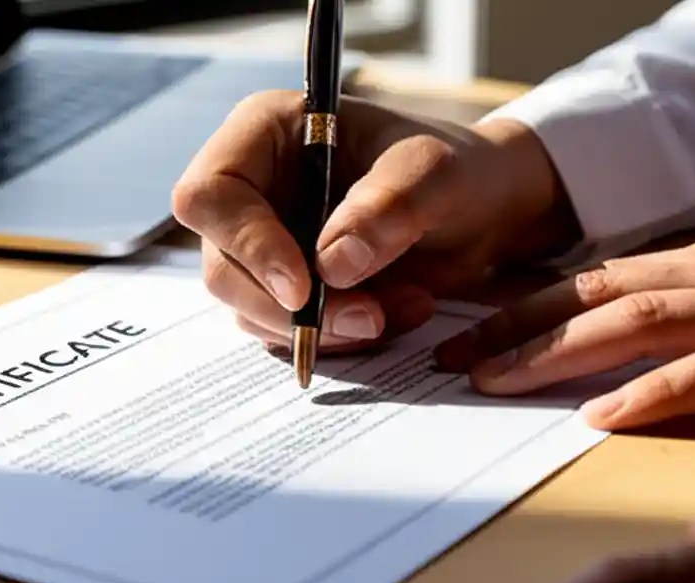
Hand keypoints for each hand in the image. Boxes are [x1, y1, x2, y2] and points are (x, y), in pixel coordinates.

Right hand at [171, 90, 578, 351]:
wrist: (484, 212)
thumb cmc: (455, 169)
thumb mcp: (436, 173)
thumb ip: (389, 206)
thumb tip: (331, 263)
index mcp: (266, 132)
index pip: (210, 194)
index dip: (246, 244)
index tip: (304, 287)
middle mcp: (250, 189)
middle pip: (222, 266)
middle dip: (292, 307)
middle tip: (368, 318)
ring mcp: (262, 244)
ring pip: (252, 309)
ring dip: (324, 328)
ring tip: (402, 308)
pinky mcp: (284, 289)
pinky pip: (285, 332)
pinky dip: (339, 338)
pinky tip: (395, 314)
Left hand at [434, 230, 694, 428]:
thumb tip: (618, 360)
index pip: (605, 278)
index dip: (528, 306)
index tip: (468, 338)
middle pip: (605, 291)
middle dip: (520, 326)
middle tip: (454, 362)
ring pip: (647, 319)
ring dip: (562, 352)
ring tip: (499, 383)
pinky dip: (659, 392)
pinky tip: (605, 418)